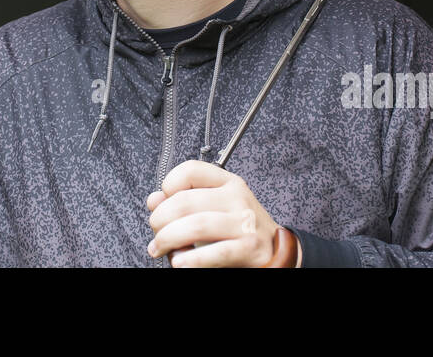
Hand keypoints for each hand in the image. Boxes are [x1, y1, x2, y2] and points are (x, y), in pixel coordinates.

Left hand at [146, 159, 282, 266]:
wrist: (277, 251)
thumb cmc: (241, 228)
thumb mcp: (215, 207)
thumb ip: (184, 201)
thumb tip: (154, 199)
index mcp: (227, 182)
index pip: (191, 170)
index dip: (168, 185)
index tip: (162, 202)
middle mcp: (237, 197)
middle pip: (185, 201)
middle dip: (160, 220)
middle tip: (156, 233)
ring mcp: (244, 222)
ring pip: (195, 225)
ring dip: (169, 239)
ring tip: (160, 249)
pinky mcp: (249, 248)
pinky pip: (214, 252)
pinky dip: (191, 260)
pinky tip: (180, 262)